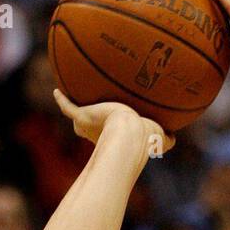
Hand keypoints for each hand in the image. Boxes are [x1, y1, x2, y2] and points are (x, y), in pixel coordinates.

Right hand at [53, 90, 173, 154]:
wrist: (130, 133)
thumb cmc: (145, 138)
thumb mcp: (159, 137)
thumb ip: (166, 139)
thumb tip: (174, 138)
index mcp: (117, 138)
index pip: (111, 137)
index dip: (112, 134)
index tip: (113, 130)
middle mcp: (101, 134)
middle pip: (92, 131)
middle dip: (90, 127)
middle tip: (92, 118)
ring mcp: (90, 125)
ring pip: (79, 120)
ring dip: (75, 111)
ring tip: (70, 99)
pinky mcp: (82, 117)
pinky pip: (68, 108)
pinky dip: (62, 100)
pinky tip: (56, 91)